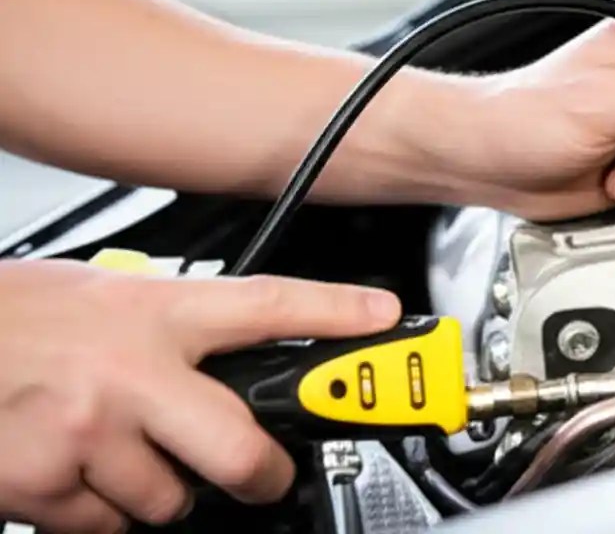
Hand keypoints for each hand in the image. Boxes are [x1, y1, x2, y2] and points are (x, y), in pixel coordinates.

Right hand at [0, 259, 400, 532]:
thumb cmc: (15, 317)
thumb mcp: (106, 297)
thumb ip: (174, 326)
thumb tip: (243, 348)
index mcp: (151, 311)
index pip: (267, 304)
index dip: (338, 312)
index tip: (384, 319)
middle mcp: (130, 371)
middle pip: (241, 448)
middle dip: (263, 475)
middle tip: (263, 475)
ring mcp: (90, 434)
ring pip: (173, 501)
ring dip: (162, 491)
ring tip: (126, 452)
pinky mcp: (49, 488)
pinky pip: (110, 527)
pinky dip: (102, 513)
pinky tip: (78, 471)